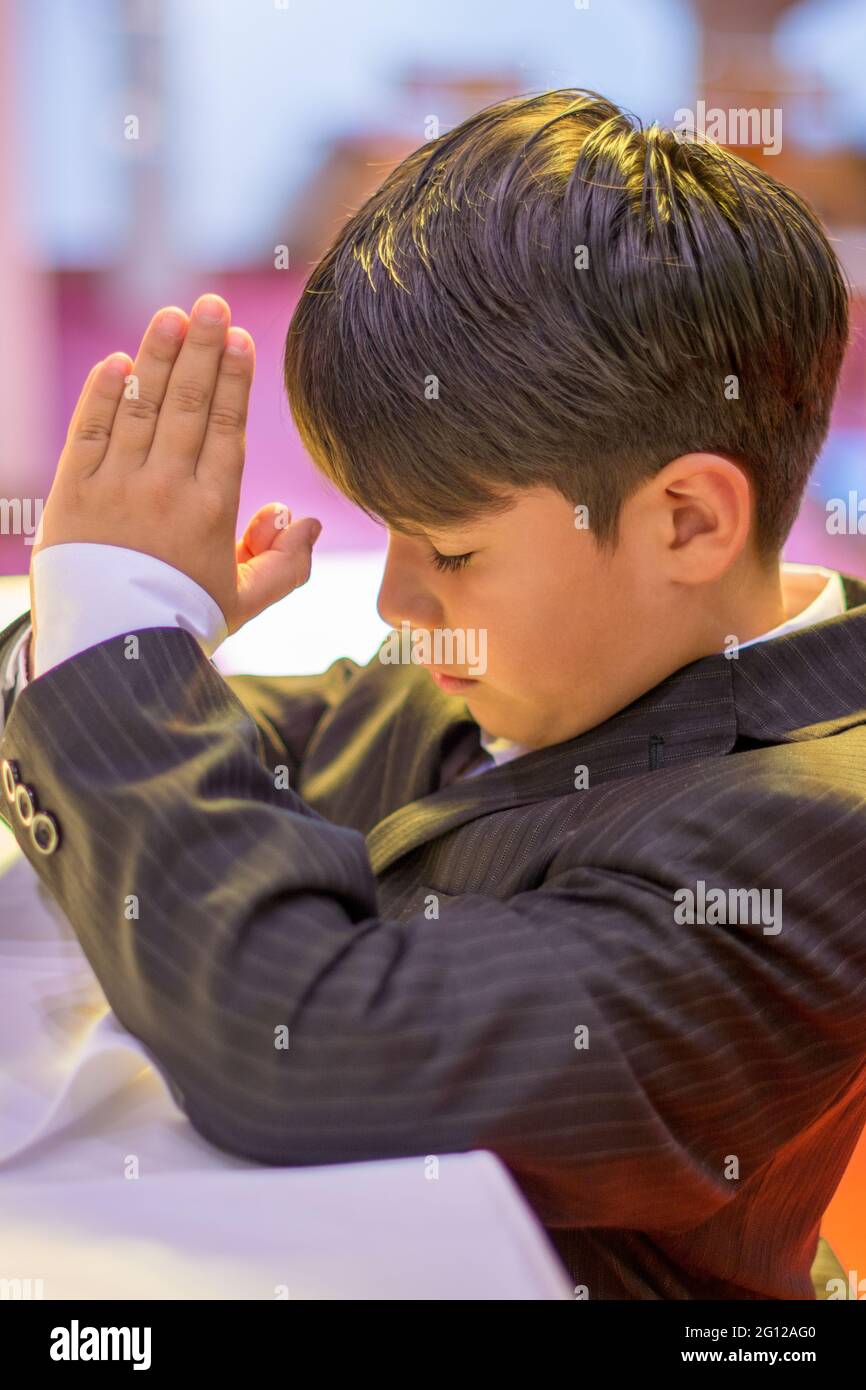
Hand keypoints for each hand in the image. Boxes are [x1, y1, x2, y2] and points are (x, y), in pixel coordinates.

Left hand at [30, 294, 321, 641]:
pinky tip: (119, 362)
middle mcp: (166, 488)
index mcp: (212, 510)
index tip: (239, 337)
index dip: (233, 379)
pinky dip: (104, 394)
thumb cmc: (180, 623)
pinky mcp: (73, 492)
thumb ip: (285, 565)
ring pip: (141, 407)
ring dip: (157, 355)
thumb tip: (307, 522)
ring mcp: (117, 486)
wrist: (109, 650)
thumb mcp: (245, 604)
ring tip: (171, 313)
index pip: (225, 428)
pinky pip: (89, 430)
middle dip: (201, 349)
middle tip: (211, 304)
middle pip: (187, 404)